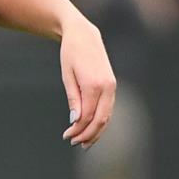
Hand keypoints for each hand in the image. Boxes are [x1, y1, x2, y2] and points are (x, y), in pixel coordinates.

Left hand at [59, 21, 115, 146]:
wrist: (84, 35)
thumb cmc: (71, 54)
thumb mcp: (67, 76)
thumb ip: (73, 99)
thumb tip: (75, 121)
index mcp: (94, 85)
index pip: (87, 116)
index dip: (77, 130)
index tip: (66, 136)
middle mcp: (107, 87)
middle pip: (101, 119)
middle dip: (88, 134)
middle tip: (74, 143)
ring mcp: (112, 86)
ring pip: (107, 116)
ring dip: (96, 131)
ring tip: (84, 142)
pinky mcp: (112, 85)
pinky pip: (108, 108)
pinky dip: (101, 121)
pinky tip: (92, 128)